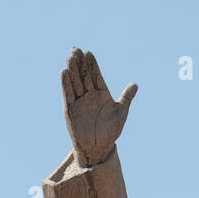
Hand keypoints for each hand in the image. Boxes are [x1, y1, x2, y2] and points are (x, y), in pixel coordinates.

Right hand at [61, 47, 136, 167]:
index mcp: (102, 94)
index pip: (96, 75)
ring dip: (72, 70)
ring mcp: (79, 101)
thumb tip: (135, 84)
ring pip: (75, 82)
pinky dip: (66, 84)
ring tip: (70, 57)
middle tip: (75, 49)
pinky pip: (68, 94)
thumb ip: (126, 98)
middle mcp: (89, 95)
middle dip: (80, 63)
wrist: (98, 148)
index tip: (89, 52)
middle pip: (84, 75)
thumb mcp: (121, 113)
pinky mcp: (70, 109)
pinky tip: (64, 72)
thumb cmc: (110, 132)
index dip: (92, 64)